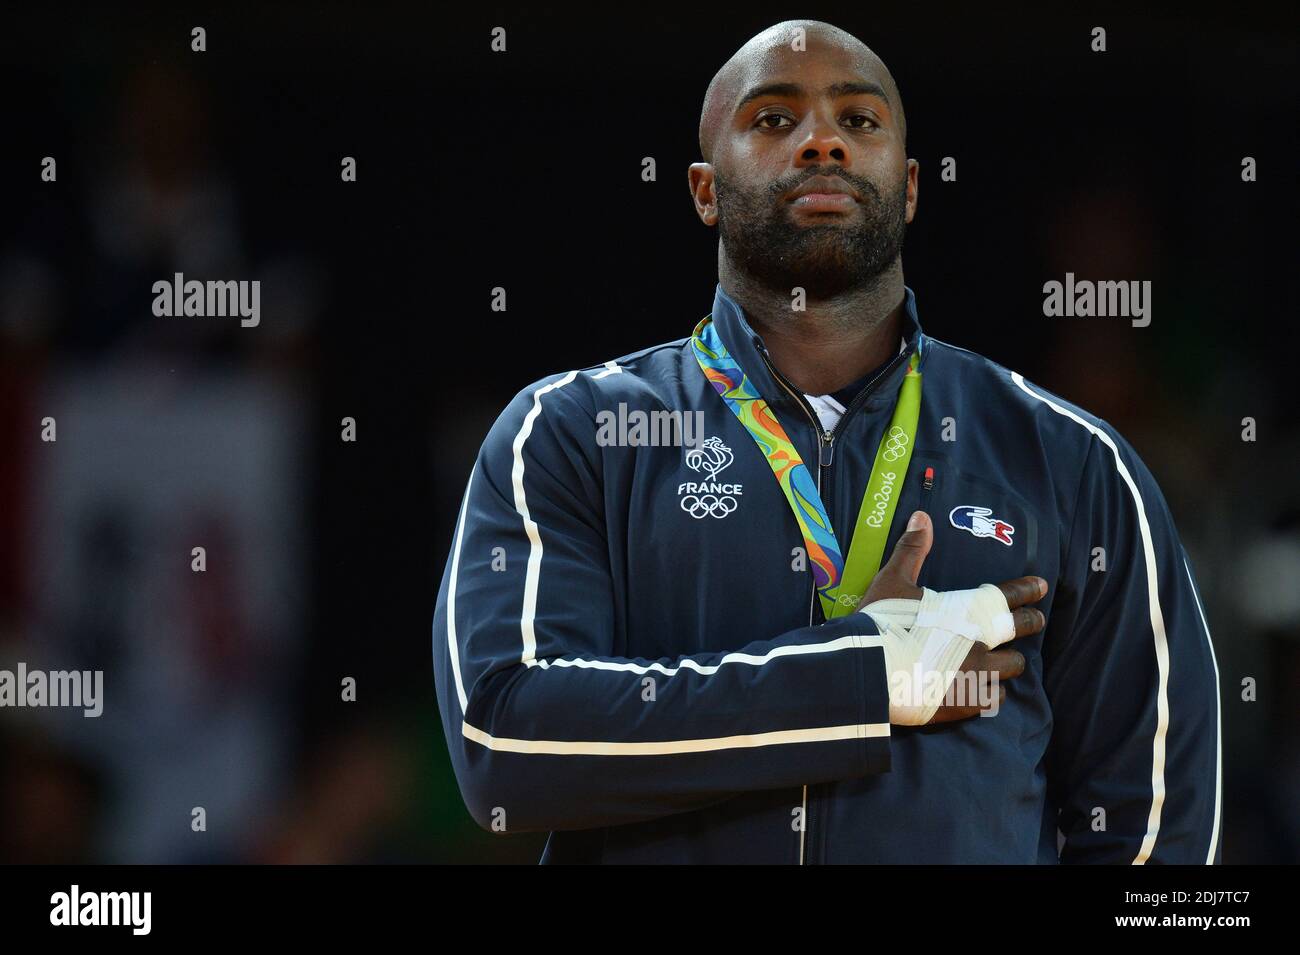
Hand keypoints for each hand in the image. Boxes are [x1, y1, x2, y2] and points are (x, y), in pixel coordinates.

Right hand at [855, 510, 1048, 725]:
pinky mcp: (967, 702)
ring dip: (1008, 662)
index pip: (1009, 596)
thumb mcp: (893, 580)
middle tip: (1032, 621)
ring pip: (1012, 668)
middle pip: (1022, 630)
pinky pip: (994, 698)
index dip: (1028, 590)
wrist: (868, 671)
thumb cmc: (881, 621)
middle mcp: (982, 641)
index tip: (1041, 587)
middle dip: (1030, 623)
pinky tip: (981, 689)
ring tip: (1002, 660)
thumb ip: (912, 550)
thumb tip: (921, 516)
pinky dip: (990, 692)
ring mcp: (977, 674)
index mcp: (969, 610)